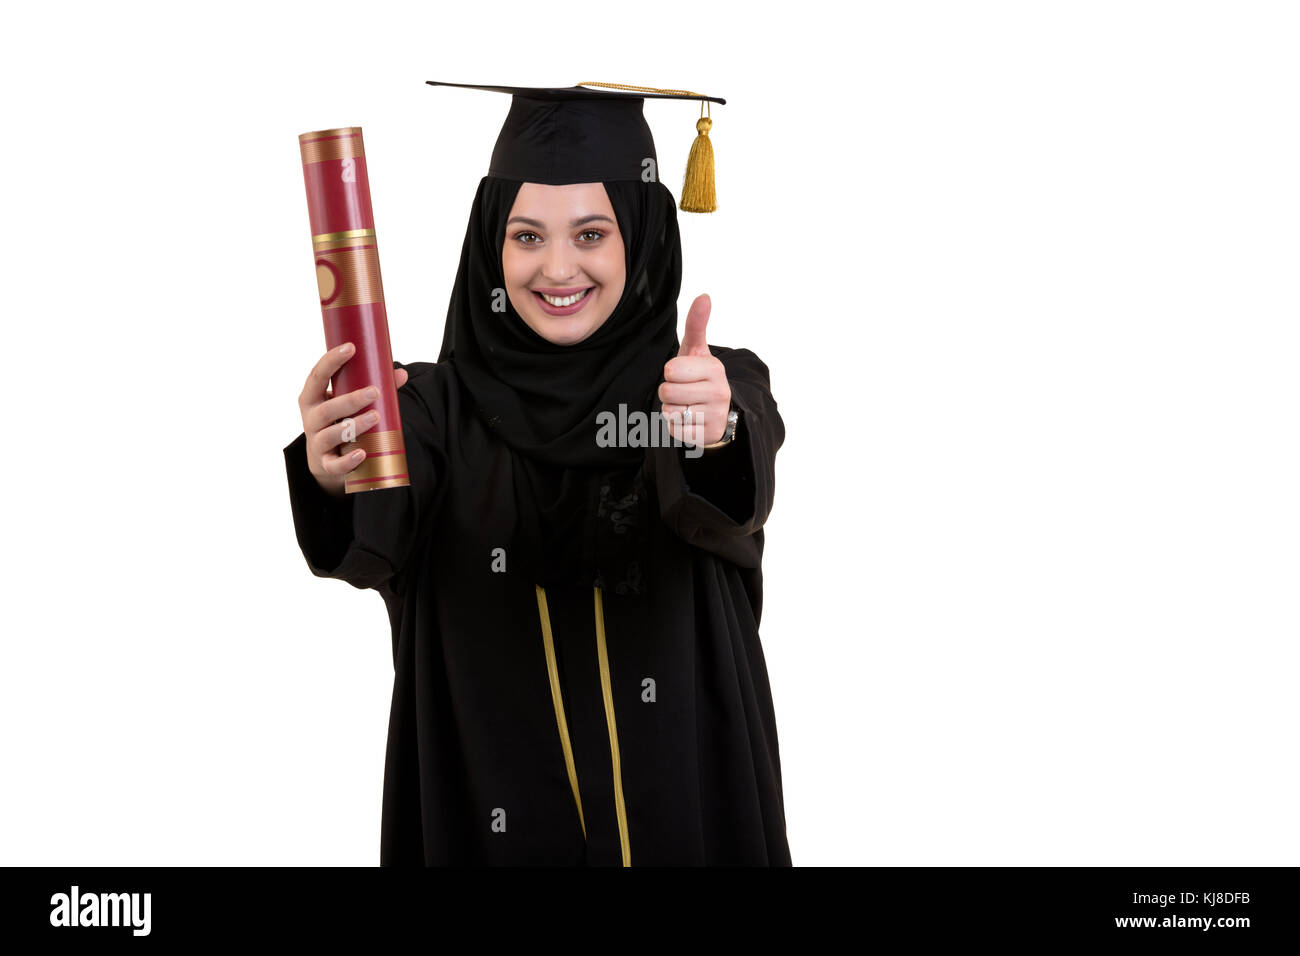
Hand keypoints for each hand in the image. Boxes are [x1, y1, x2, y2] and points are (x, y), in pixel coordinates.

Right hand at [298, 342, 408, 497]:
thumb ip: (372, 387)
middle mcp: (310, 419)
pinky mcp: (325, 464)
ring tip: (375, 417)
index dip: (331, 360)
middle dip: (350, 400)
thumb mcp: (348, 403)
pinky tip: (362, 454)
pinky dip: (348, 460)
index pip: (317, 375)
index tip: (351, 347)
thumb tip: (401, 374)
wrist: (325, 459)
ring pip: (331, 435)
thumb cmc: (339, 421)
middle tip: (374, 391)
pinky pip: (334, 464)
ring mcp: (316, 442)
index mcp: (312, 398)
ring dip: (354, 426)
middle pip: (327, 409)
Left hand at [659, 293, 730, 446]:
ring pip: (670, 412)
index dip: (670, 372)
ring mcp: (714, 415)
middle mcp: (718, 392)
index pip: (671, 370)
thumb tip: (704, 296)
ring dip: (671, 410)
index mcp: (714, 368)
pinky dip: (676, 426)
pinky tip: (688, 420)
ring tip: (685, 405)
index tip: (682, 374)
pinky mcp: (706, 436)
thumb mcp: (697, 351)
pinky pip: (674, 430)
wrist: (719, 413)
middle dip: (667, 392)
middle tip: (681, 391)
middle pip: (667, 392)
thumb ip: (697, 325)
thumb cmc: (699, 377)